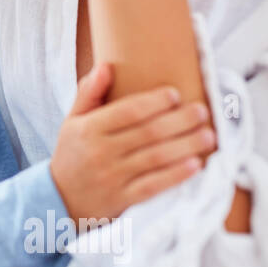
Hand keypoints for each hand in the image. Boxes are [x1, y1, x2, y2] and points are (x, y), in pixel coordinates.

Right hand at [50, 62, 214, 224]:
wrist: (58, 200)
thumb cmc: (72, 154)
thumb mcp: (72, 121)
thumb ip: (88, 93)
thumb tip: (106, 66)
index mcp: (88, 129)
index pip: (126, 111)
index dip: (154, 102)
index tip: (175, 94)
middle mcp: (100, 152)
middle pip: (148, 133)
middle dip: (179, 121)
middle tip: (202, 111)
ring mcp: (112, 178)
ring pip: (156, 158)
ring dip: (186, 146)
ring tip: (209, 135)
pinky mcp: (122, 199)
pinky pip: (154, 186)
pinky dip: (176, 175)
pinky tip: (196, 164)